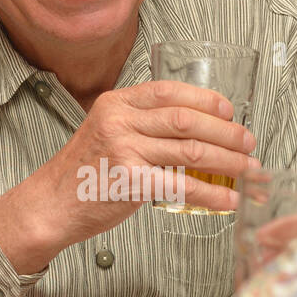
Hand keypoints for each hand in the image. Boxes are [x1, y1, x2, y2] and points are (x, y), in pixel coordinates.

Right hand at [0, 80, 258, 271]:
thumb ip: (140, 125)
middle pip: (186, 119)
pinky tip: (227, 198)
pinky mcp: (129, 182)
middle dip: (225, 131)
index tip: (228, 110)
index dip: (205, 99)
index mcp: (116, 104)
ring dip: (226, 160)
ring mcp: (124, 150)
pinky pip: (182, 186)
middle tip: (247, 142)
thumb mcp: (105, 133)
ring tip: (246, 168)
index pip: (169, 91)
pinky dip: (211, 194)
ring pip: (190, 150)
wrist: (49, 205)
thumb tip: (193, 130)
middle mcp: (120, 121)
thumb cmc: (82, 173)